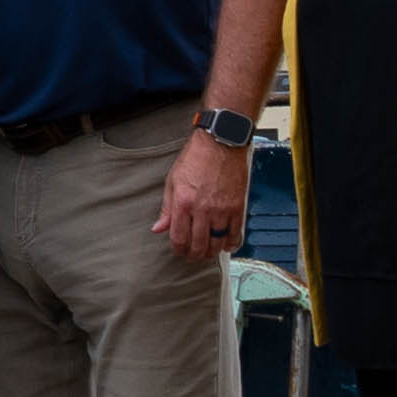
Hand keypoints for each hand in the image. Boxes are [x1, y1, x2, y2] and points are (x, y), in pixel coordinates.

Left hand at [156, 130, 248, 260]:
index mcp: (183, 202)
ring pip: (217, 243)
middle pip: (199, 245)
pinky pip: (235, 234)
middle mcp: (203, 209)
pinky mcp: (237, 207)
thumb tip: (159, 228)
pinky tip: (225, 244)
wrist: (221, 142)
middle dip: (194, 254)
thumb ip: (167, 208)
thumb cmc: (196, 157)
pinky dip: (230, 244)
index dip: (178, 249)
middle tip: (193, 254)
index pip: (179, 238)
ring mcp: (222, 209)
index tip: (179, 250)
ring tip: (208, 251)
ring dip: (211, 252)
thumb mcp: (173, 180)